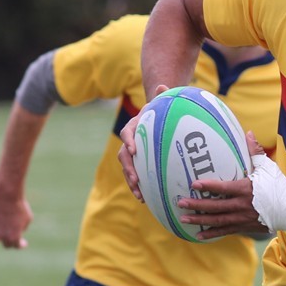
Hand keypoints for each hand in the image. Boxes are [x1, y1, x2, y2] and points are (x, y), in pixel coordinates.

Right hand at [0, 190, 32, 248]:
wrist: (7, 195)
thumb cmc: (20, 206)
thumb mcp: (27, 219)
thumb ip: (21, 228)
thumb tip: (17, 231)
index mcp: (13, 237)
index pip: (16, 246)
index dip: (20, 245)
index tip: (23, 243)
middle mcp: (2, 236)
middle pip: (5, 244)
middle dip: (10, 242)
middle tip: (12, 238)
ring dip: (1, 234)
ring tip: (5, 227)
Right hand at [117, 84, 170, 198]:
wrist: (156, 119)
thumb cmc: (160, 111)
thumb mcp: (162, 103)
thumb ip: (162, 96)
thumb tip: (162, 85)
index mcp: (134, 127)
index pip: (127, 133)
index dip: (128, 141)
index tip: (133, 150)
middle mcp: (130, 141)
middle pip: (124, 156)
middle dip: (129, 168)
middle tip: (136, 179)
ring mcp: (133, 154)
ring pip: (127, 169)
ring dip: (131, 182)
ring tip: (139, 194)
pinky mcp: (138, 164)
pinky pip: (136, 176)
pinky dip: (139, 187)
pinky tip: (146, 199)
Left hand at [176, 131, 271, 239]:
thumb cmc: (279, 186)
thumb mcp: (267, 167)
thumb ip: (254, 151)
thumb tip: (248, 133)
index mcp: (245, 190)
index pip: (223, 188)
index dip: (207, 186)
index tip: (193, 184)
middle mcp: (241, 206)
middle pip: (215, 206)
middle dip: (197, 205)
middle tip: (180, 203)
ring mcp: (242, 219)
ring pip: (217, 221)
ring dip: (199, 220)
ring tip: (183, 219)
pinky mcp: (244, 227)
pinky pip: (225, 231)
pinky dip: (212, 233)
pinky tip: (199, 235)